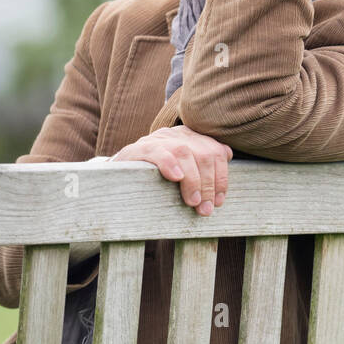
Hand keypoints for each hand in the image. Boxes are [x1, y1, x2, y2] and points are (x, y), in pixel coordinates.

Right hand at [111, 125, 232, 216]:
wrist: (117, 178)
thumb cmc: (156, 179)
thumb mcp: (184, 172)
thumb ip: (204, 167)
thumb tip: (226, 169)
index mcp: (191, 138)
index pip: (216, 152)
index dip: (221, 178)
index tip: (219, 201)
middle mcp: (177, 135)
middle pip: (204, 154)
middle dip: (209, 185)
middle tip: (206, 209)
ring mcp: (158, 139)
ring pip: (185, 153)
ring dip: (193, 181)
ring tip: (193, 202)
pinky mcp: (139, 148)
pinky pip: (158, 152)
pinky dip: (170, 164)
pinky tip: (176, 178)